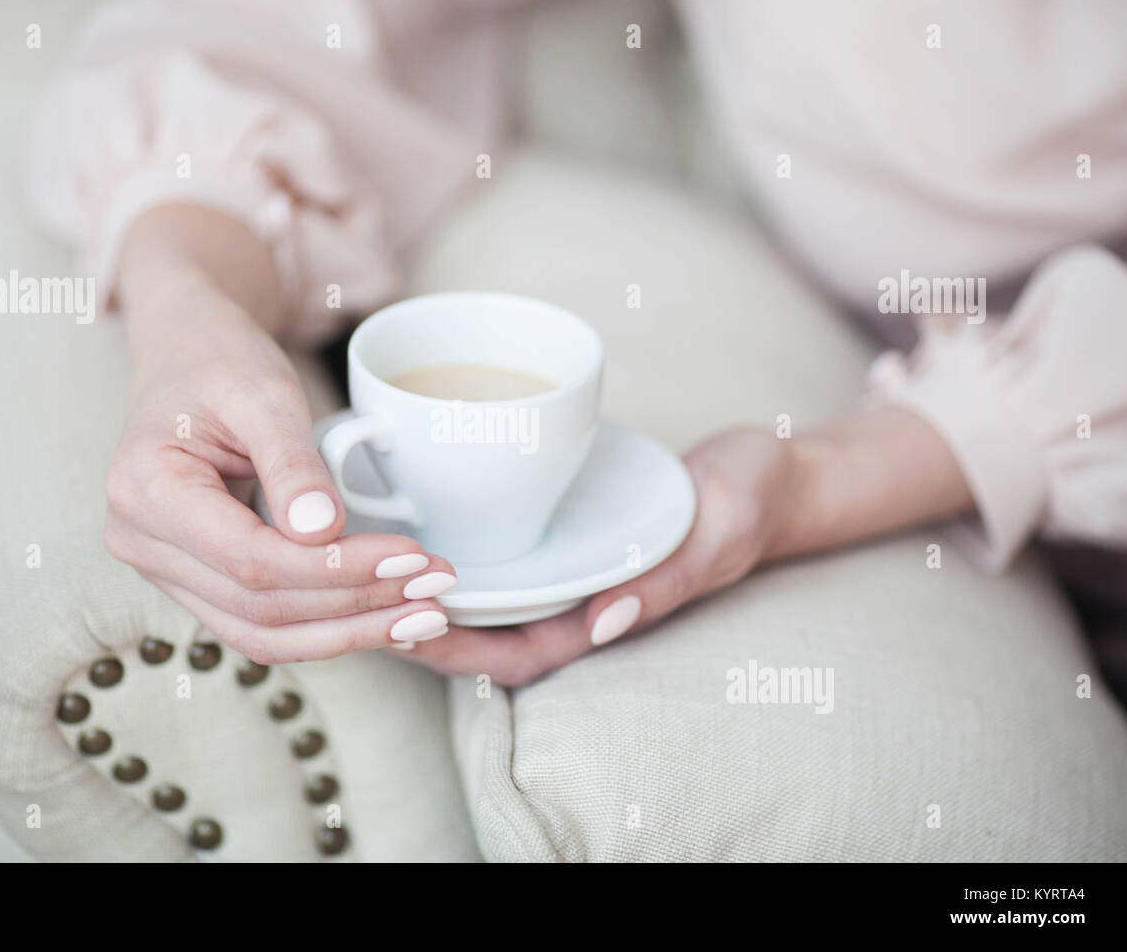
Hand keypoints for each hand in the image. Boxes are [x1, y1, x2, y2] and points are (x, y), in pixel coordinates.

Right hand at [103, 277, 456, 663]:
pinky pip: (259, 624)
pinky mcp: (195, 579)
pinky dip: (324, 628)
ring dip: (347, 632)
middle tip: (435, 590)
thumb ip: (291, 462)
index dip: (337, 570)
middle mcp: (140, 542)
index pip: (252, 560)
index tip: (409, 557)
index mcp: (145, 490)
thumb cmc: (220, 361)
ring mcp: (162, 568)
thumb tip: (323, 532)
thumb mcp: (263, 392)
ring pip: (259, 634)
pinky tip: (385, 618)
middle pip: (259, 607)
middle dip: (356, 605)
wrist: (189, 352)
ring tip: (422, 616)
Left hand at [392, 428, 793, 685]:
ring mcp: (571, 569)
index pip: (519, 657)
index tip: (402, 629)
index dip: (458, 654)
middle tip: (357, 596)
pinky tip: (416, 520)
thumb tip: (602, 624)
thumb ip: (665, 580)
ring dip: (430, 590)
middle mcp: (580, 601)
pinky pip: (503, 553)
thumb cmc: (750, 502)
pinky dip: (458, 548)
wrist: (769, 470)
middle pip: (487, 634)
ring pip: (487, 597)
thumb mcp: (717, 534)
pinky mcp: (565, 532)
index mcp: (610, 616)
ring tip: (368, 568)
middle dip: (423, 627)